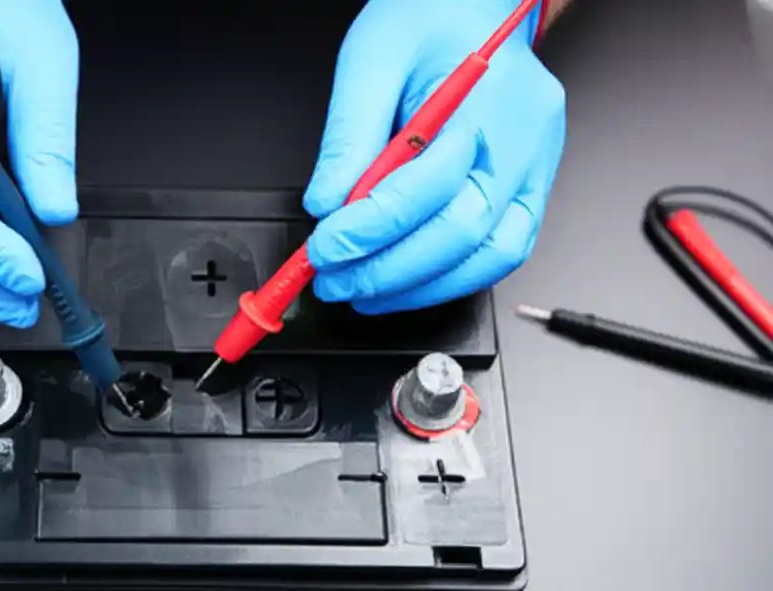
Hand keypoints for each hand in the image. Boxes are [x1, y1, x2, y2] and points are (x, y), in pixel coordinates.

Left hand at [303, 0, 565, 314]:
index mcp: (494, 100)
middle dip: (390, 272)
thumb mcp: (371, 60)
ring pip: (491, 258)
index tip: (324, 249)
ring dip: (420, 287)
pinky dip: (447, 275)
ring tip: (365, 291)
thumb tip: (328, 205)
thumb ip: (349, 137)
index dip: (369, 231)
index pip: (429, 189)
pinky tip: (404, 279)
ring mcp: (537, 168)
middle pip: (463, 236)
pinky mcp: (529, 186)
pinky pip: (497, 250)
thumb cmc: (430, 14)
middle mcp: (528, 141)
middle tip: (336, 282)